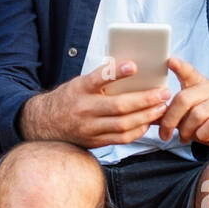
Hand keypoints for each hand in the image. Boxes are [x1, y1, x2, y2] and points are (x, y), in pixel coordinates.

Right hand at [19, 58, 170, 147]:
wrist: (45, 123)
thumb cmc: (69, 99)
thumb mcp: (79, 84)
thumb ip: (101, 80)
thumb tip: (133, 73)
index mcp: (80, 89)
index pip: (98, 78)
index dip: (116, 72)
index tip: (134, 66)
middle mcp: (84, 109)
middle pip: (119, 106)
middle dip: (145, 100)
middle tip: (163, 93)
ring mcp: (89, 128)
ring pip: (123, 124)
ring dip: (146, 117)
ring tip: (161, 108)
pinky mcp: (94, 141)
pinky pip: (120, 138)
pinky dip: (137, 131)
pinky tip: (147, 123)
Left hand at [156, 57, 208, 150]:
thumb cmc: (207, 124)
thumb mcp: (186, 117)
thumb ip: (169, 114)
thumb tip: (146, 114)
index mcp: (201, 84)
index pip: (189, 72)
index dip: (180, 67)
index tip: (169, 61)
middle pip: (185, 98)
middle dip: (170, 119)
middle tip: (165, 134)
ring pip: (198, 114)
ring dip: (187, 130)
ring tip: (184, 138)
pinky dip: (203, 134)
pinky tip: (202, 137)